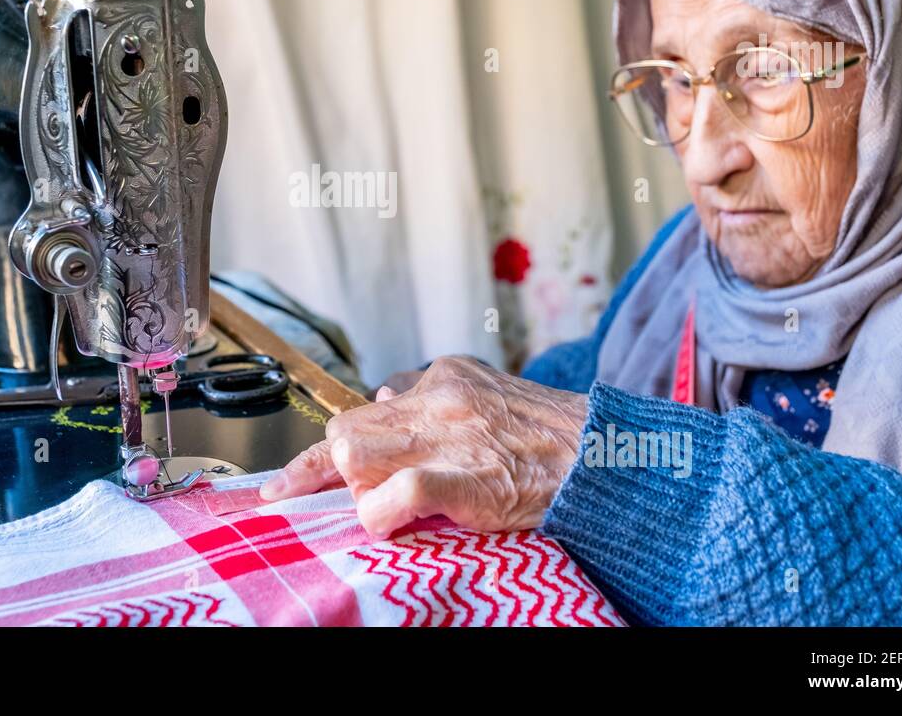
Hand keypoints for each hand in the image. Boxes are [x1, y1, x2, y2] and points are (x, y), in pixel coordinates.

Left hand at [261, 356, 588, 536]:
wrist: (612, 459)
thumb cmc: (557, 439)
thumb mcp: (493, 394)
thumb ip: (437, 396)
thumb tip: (385, 395)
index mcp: (446, 378)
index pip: (365, 406)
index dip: (327, 449)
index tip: (289, 480)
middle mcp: (440, 398)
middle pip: (346, 430)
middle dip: (332, 471)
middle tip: (340, 498)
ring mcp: (451, 438)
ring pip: (355, 452)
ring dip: (354, 489)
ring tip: (380, 509)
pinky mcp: (468, 480)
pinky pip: (398, 494)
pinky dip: (379, 514)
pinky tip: (384, 523)